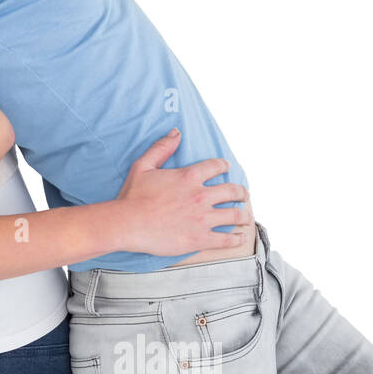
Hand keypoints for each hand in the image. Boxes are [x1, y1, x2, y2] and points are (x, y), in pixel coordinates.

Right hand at [112, 128, 251, 255]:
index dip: (224, 166)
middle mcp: (200, 196)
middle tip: (242, 195)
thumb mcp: (143, 166)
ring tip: (245, 216)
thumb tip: (176, 133)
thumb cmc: (132, 196)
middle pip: (233, 191)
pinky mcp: (200, 238)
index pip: (216, 167)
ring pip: (235, 215)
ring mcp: (203, 218)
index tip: (227, 169)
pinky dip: (236, 239)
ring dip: (243, 215)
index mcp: (189, 177)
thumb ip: (161, 148)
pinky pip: (226, 240)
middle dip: (241, 192)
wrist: (127, 224)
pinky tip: (238, 237)